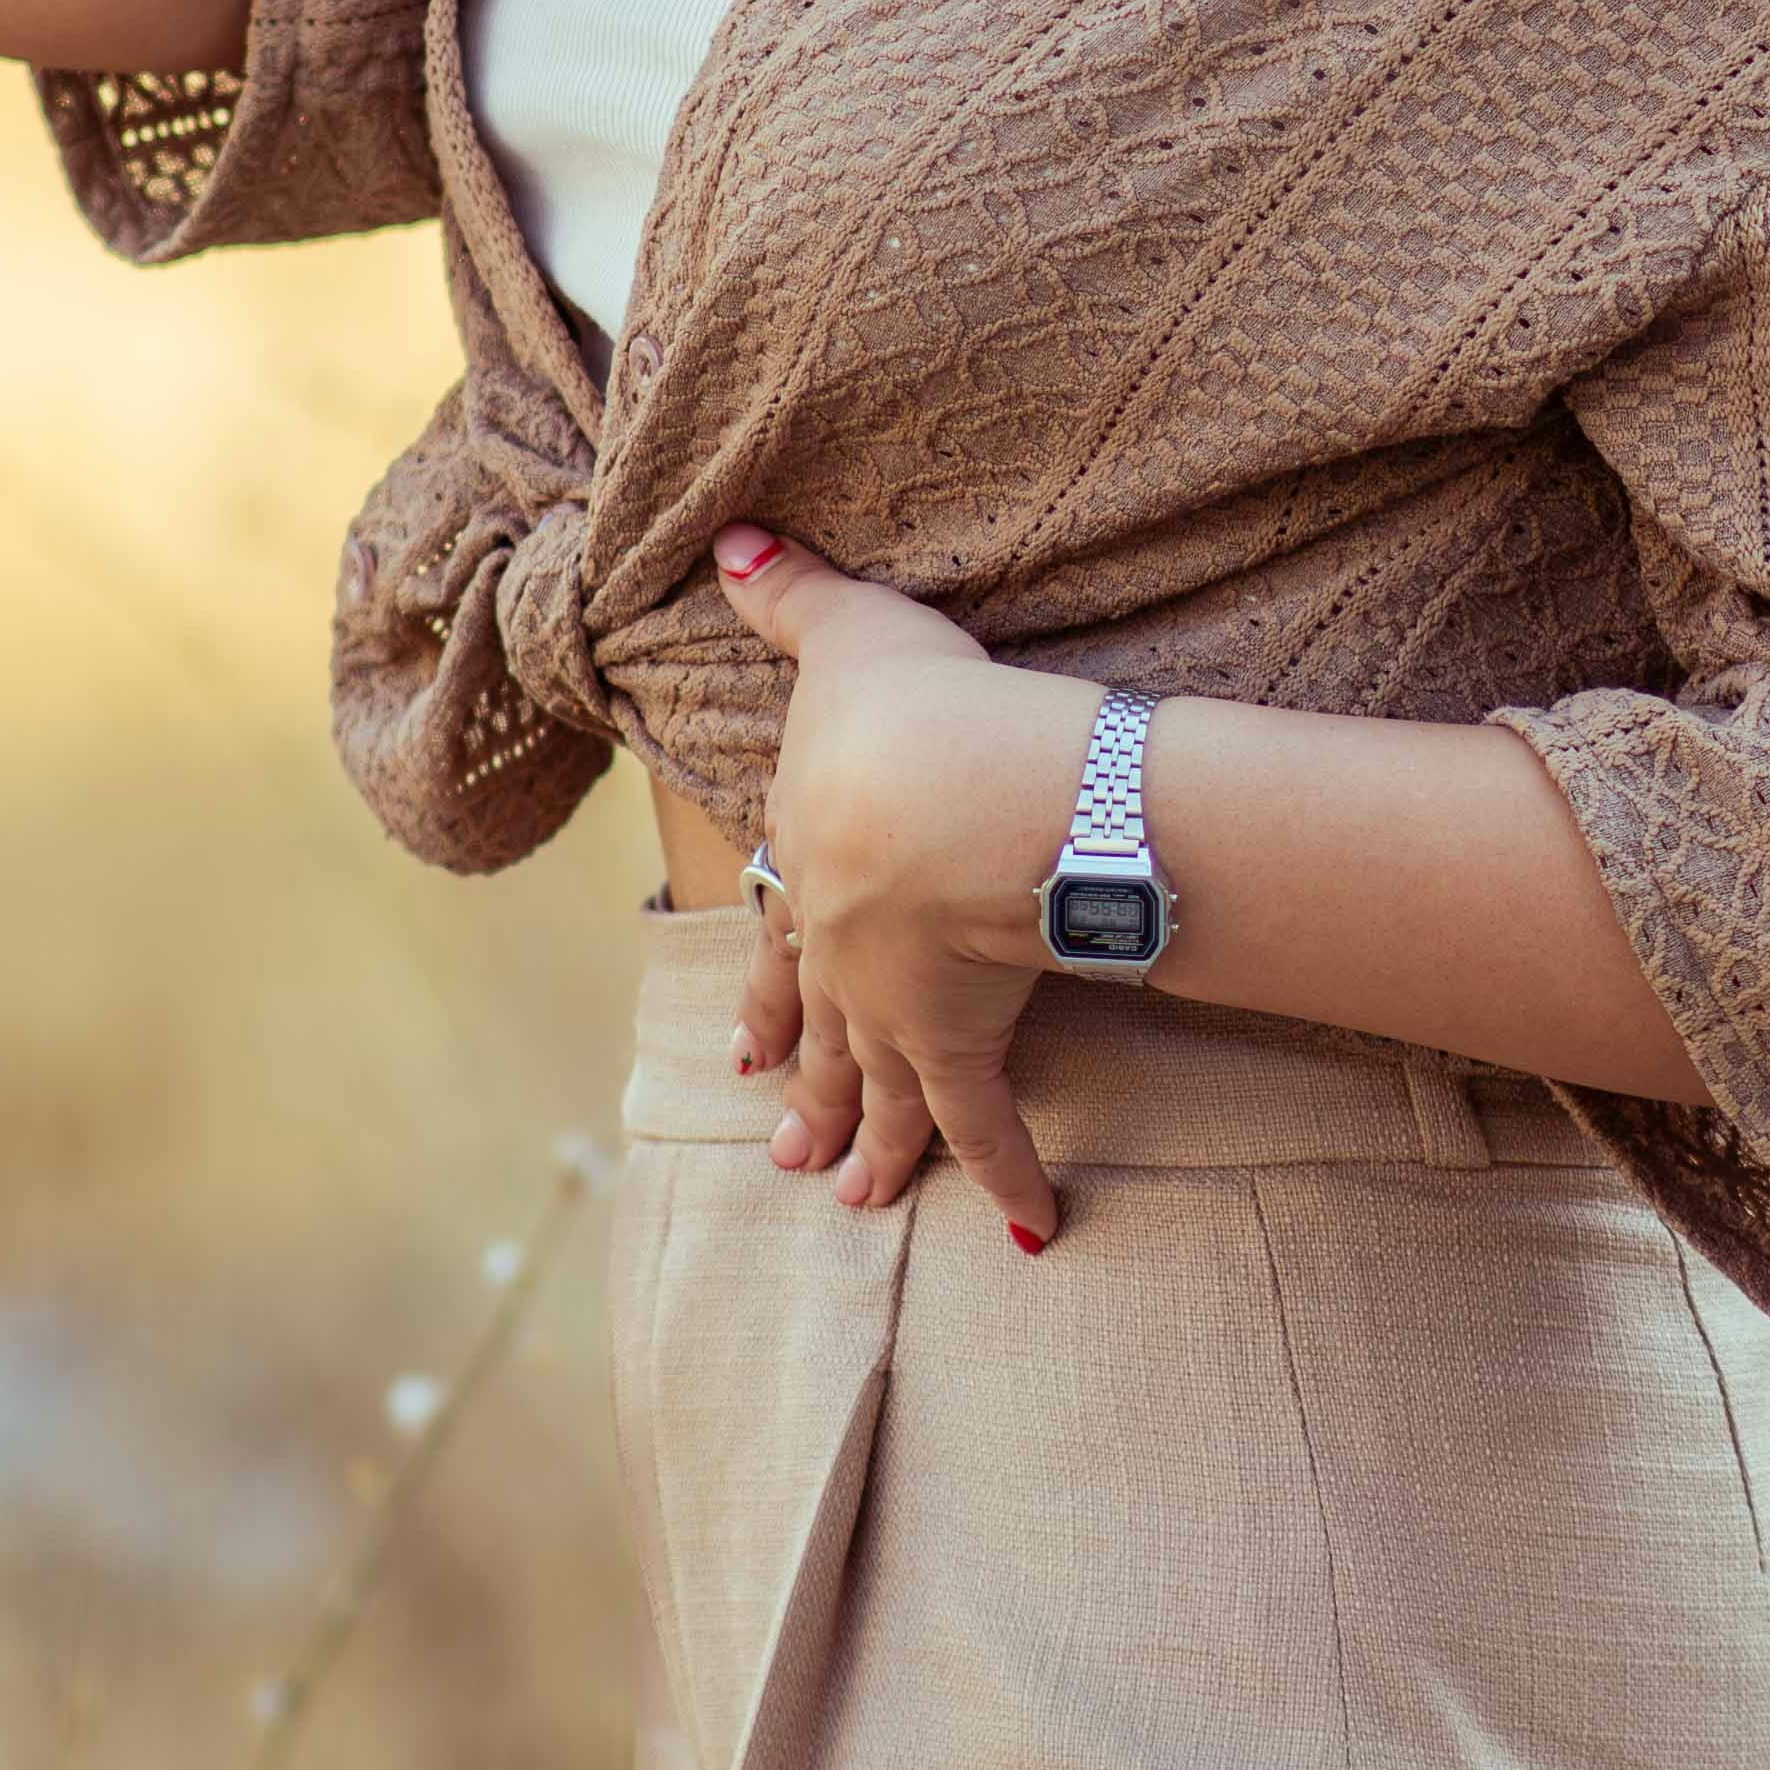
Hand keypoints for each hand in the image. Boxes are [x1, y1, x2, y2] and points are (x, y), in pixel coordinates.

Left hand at [709, 525, 1092, 1244]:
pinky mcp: (961, 1040)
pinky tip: (1039, 1228)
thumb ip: (789, 593)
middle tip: (783, 1153)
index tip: (750, 1038)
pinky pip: (989, 1124)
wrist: (947, 796)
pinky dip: (1013, 1176)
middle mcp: (838, 949)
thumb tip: (730, 541)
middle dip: (805, 1089)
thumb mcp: (842, 635)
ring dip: (868, 1147)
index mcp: (813, 862)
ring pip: (877, 1090)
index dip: (772, 980)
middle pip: (819, 1031)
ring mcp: (893, 1006)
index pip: (789, 930)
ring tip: (848, 1199)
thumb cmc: (902, 711)